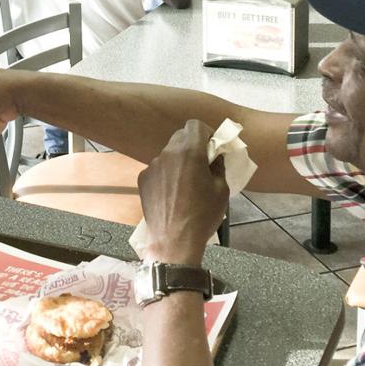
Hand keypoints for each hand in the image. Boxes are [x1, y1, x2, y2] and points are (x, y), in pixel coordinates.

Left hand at [137, 121, 228, 264]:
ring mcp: (153, 165)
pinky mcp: (143, 178)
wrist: (174, 240)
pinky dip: (166, 175)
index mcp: (189, 151)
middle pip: (180, 137)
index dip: (206, 133)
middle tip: (201, 165)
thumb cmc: (203, 215)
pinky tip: (172, 195)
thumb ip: (218, 165)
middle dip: (192, 146)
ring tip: (186, 185)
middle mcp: (168, 153)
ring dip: (178, 162)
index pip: (195, 125)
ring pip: (168, 154)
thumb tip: (214, 156)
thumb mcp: (221, 189)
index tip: (211, 148)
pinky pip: (158, 169)